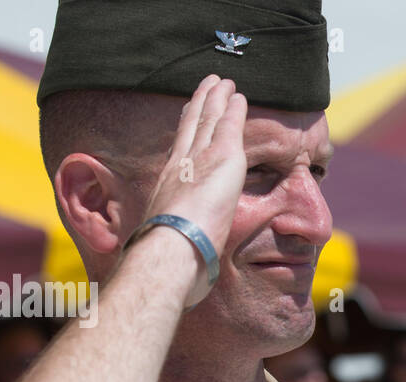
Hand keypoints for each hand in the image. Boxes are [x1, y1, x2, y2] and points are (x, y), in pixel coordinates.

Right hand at [138, 75, 247, 306]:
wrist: (169, 252)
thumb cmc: (166, 262)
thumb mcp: (168, 249)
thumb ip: (174, 249)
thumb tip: (177, 274)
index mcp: (169, 185)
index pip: (180, 151)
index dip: (186, 131)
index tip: (189, 115)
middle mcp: (180, 166)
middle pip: (191, 127)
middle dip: (200, 104)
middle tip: (207, 86)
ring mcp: (200, 160)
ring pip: (209, 119)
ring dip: (217, 99)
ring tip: (224, 83)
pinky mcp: (223, 159)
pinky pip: (230, 125)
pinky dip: (233, 108)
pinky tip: (239, 96)